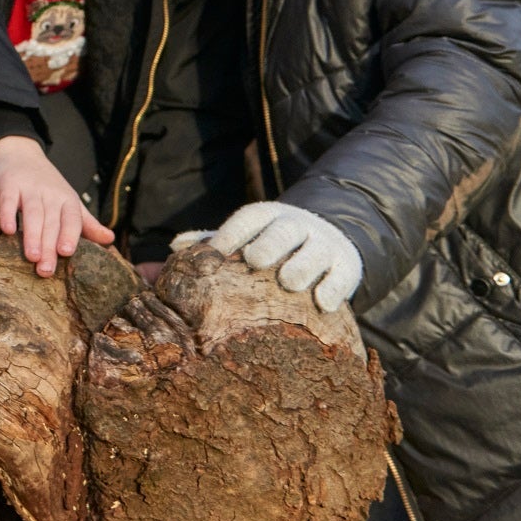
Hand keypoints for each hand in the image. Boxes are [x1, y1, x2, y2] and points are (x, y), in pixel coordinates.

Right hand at [0, 135, 113, 276]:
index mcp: (67, 200)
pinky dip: (7, 214)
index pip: (71, 218)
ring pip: (32, 213)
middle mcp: (50, 194)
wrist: (19, 153)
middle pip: (51, 222)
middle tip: (45, 270)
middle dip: (49, 246)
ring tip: (32, 257)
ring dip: (32, 235)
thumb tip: (110, 239)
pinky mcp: (8, 184)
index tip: (66, 252)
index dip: (70, 234)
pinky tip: (7, 230)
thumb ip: (86, 223)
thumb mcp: (68, 201)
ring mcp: (28, 188)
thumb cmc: (47, 185)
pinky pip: (8, 200)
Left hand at [203, 201, 363, 312]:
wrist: (328, 238)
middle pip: (283, 231)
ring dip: (302, 266)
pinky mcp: (346, 265)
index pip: (249, 218)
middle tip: (256, 260)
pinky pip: (343, 275)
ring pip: (315, 252)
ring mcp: (323, 245)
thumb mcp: (244, 237)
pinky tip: (322, 304)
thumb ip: (212, 243)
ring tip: (289, 282)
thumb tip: (174, 248)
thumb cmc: (270, 244)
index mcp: (267, 217)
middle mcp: (296, 226)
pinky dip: (334, 288)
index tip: (217, 250)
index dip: (233, 231)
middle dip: (270, 243)